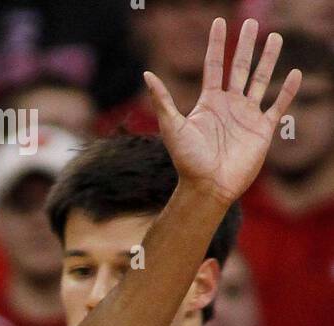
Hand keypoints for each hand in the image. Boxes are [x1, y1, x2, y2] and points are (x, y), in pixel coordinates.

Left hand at [150, 18, 300, 205]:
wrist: (208, 187)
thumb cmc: (188, 161)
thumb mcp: (173, 127)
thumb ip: (163, 101)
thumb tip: (147, 74)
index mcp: (209, 102)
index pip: (214, 65)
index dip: (217, 44)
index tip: (219, 22)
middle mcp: (229, 105)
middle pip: (240, 68)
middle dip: (246, 46)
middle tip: (253, 23)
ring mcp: (247, 115)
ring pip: (261, 81)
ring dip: (268, 60)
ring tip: (275, 38)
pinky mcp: (262, 129)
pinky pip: (278, 105)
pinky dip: (288, 90)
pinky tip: (295, 74)